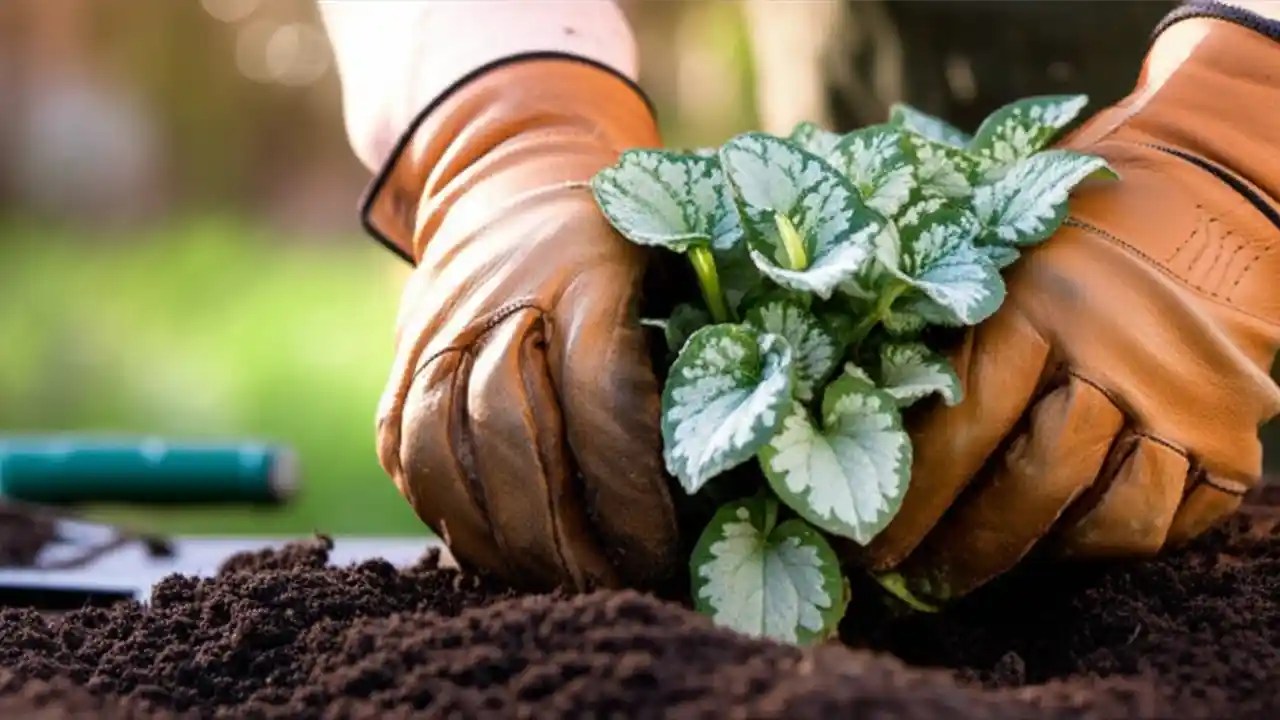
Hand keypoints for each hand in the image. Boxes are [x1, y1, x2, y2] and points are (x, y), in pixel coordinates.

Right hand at [367, 59, 678, 590]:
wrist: (507, 177)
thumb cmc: (621, 236)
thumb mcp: (675, 256)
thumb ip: (703, 338)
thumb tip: (748, 463)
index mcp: (584, 265)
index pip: (599, 389)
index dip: (632, 483)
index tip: (671, 546)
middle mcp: (499, 297)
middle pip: (514, 432)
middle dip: (568, 532)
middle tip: (619, 587)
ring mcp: (437, 330)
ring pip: (445, 453)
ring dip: (504, 539)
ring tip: (562, 587)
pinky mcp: (402, 365)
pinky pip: (408, 456)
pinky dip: (450, 519)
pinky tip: (502, 557)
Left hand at [860, 16, 1279, 598]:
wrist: (1212, 186)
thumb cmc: (1071, 228)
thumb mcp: (996, 249)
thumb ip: (936, 325)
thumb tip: (837, 420)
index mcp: (1041, 298)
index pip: (964, 423)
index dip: (908, 498)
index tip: (864, 545)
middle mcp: (1121, 350)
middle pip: (1033, 483)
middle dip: (962, 550)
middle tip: (913, 586)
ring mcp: (1190, 397)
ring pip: (1109, 520)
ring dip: (1039, 555)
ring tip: (984, 565)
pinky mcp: (1238, 434)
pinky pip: (1170, 525)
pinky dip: (1112, 543)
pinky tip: (1062, 538)